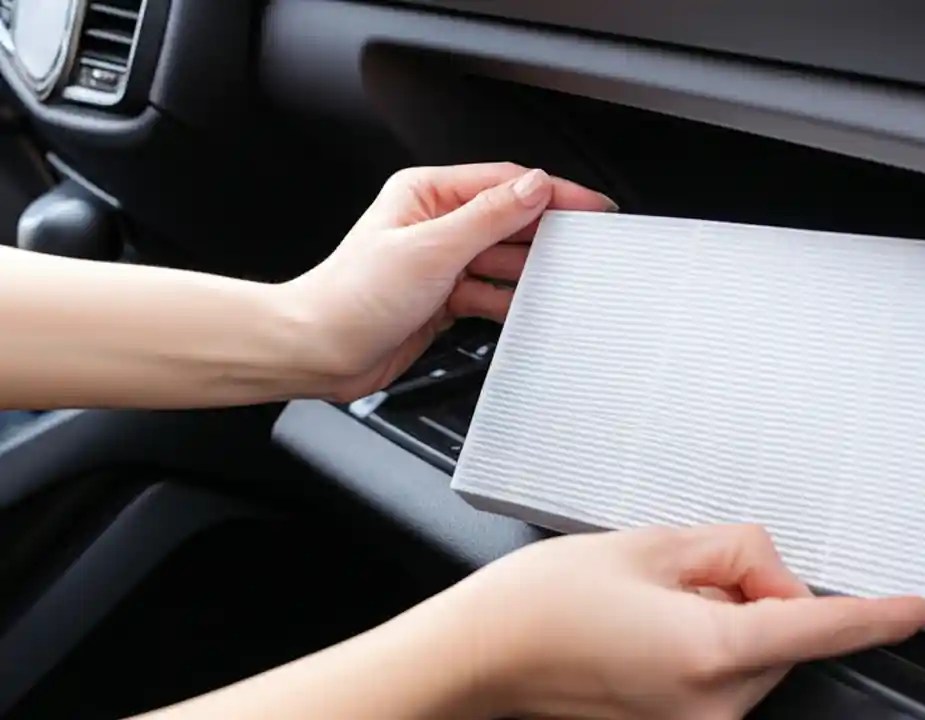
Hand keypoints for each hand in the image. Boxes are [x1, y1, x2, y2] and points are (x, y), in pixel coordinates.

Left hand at [280, 163, 615, 400]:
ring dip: (530, 271)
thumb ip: (488, 217)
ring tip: (563, 280)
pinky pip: (491, 293)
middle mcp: (435, 223)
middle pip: (509, 220)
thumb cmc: (351, 297)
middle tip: (588, 246)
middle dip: (547, 233)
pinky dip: (510, 301)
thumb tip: (535, 186)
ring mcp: (440, 262)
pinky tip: (529, 308)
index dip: (554, 192)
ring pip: (503, 259)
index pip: (506, 183)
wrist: (317, 351)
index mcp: (427, 193)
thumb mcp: (430, 250)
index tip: (592, 206)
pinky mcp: (443, 298)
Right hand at [410, 524, 924, 718]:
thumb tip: (770, 574)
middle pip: (784, 635)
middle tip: (687, 573)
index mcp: (712, 653)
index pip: (820, 628)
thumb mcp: (651, 546)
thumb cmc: (546, 602)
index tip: (917, 608)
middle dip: (758, 594)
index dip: (877, 616)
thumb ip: (734, 553)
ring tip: (652, 604)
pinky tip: (649, 630)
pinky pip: (724, 680)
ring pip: (755, 658)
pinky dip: (708, 648)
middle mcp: (713, 707)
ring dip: (729, 620)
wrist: (482, 658)